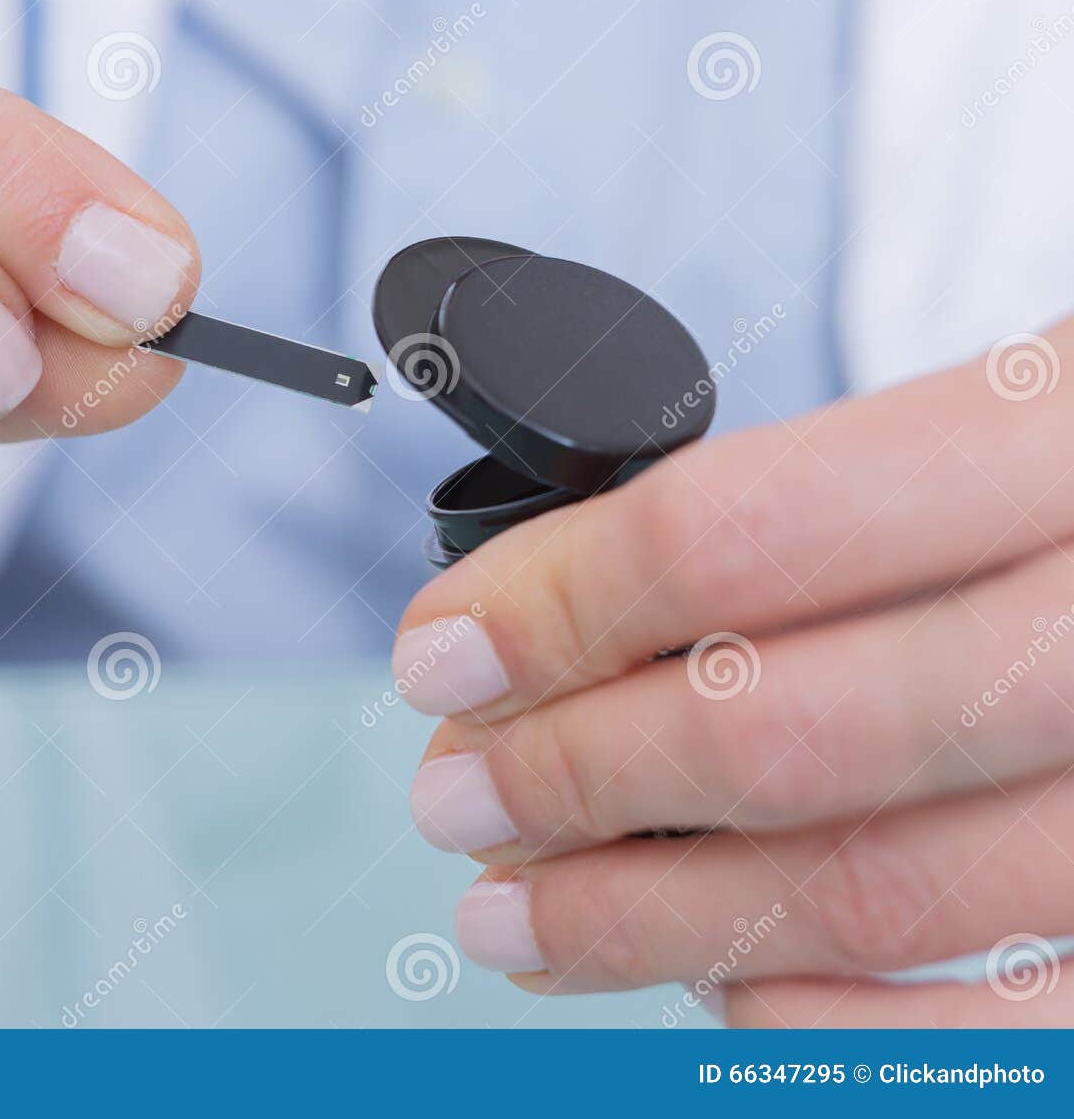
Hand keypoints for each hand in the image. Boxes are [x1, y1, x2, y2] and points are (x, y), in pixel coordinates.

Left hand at [393, 325, 1073, 1025]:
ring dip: (647, 919)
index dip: (555, 607)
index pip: (744, 530)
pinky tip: (716, 996)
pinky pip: (1007, 1031)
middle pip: (788, 731)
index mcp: (1064, 436)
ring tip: (521, 917)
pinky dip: (825, 1026)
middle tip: (457, 799)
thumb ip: (797, 511)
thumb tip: (541, 625)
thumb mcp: (991, 425)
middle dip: (573, 778)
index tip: (446, 655)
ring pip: (874, 892)